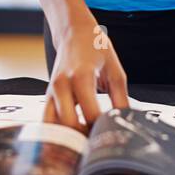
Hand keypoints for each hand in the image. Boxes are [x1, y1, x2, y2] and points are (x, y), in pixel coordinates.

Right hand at [43, 16, 129, 131]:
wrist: (73, 32)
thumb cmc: (96, 49)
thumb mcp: (115, 71)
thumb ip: (121, 99)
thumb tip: (127, 123)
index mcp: (81, 77)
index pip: (91, 114)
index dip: (104, 128)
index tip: (114, 132)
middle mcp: (61, 85)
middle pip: (69, 124)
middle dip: (86, 137)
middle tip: (100, 141)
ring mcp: (51, 92)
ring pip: (53, 127)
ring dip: (69, 138)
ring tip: (86, 141)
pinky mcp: (47, 97)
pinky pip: (47, 122)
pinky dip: (59, 133)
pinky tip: (74, 136)